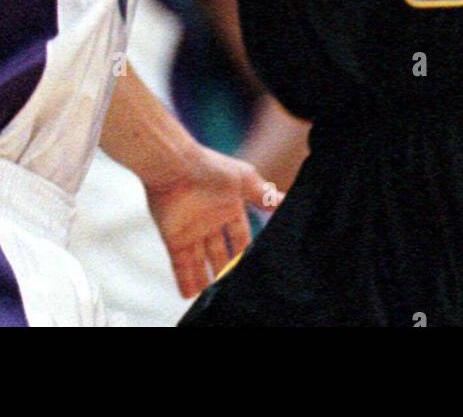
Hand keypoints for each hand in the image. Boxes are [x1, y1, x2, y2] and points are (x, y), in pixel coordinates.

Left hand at [145, 145, 281, 297]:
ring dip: (206, 279)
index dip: (245, 250)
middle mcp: (210, 221)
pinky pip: (181, 264)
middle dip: (226, 269)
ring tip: (213, 297)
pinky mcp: (174, 238)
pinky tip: (190, 295)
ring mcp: (191, 230)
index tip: (252, 267)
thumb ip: (265, 195)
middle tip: (234, 288)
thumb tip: (288, 200)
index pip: (239, 235)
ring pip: (201, 261)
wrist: (176, 165)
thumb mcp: (245, 180)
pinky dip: (185, 279)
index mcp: (228, 207)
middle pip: (220, 252)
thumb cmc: (211, 167)